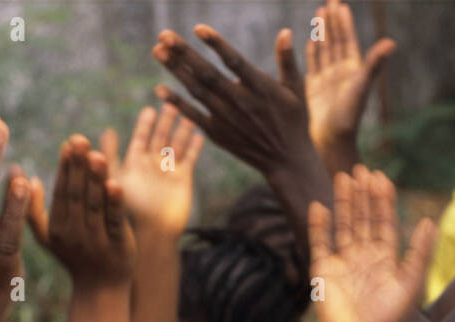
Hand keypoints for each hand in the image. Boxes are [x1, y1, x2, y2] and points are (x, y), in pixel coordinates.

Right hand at [26, 135, 134, 287]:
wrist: (101, 289)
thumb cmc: (73, 256)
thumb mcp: (47, 237)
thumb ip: (34, 210)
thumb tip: (27, 178)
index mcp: (56, 227)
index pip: (61, 193)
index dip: (65, 168)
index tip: (68, 143)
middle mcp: (74, 234)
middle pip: (76, 196)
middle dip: (78, 167)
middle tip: (80, 140)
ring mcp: (96, 240)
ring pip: (95, 206)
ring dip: (96, 180)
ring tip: (97, 156)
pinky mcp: (117, 245)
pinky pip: (115, 222)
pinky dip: (115, 204)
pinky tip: (116, 185)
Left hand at [99, 104, 203, 237]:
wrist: (152, 233)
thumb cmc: (130, 210)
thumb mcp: (116, 179)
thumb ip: (110, 156)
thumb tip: (105, 131)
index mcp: (134, 162)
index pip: (140, 137)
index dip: (145, 124)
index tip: (150, 108)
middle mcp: (151, 164)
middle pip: (160, 136)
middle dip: (165, 120)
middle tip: (170, 103)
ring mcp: (168, 170)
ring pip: (177, 143)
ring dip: (181, 129)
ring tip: (187, 114)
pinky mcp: (184, 178)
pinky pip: (191, 157)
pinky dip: (195, 146)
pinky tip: (199, 134)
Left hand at [152, 25, 320, 180]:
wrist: (286, 161)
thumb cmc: (294, 121)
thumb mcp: (297, 90)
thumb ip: (288, 60)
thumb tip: (285, 32)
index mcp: (259, 87)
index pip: (233, 61)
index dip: (216, 44)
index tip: (198, 28)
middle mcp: (239, 102)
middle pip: (206, 73)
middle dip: (183, 53)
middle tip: (164, 35)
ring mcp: (226, 118)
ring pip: (195, 90)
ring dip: (175, 70)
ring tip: (157, 50)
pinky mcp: (218, 133)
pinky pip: (193, 115)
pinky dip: (176, 103)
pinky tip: (160, 89)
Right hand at [305, 1, 393, 160]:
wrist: (334, 140)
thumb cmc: (349, 115)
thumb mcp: (362, 86)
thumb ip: (375, 63)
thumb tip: (391, 42)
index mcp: (353, 69)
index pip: (348, 40)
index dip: (345, 23)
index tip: (340, 5)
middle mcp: (341, 72)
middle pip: (337, 40)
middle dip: (333, 21)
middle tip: (330, 1)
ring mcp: (327, 80)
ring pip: (325, 50)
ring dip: (323, 32)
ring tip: (320, 14)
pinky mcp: (314, 89)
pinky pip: (313, 65)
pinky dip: (313, 52)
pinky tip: (311, 41)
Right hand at [307, 166, 433, 321]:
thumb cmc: (387, 317)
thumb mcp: (410, 282)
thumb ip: (419, 252)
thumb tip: (430, 220)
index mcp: (385, 258)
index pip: (384, 222)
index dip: (383, 200)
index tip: (381, 177)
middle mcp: (363, 256)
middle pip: (363, 218)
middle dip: (363, 194)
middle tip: (361, 168)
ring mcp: (342, 262)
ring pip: (343, 225)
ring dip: (344, 202)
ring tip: (343, 177)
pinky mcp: (322, 270)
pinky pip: (319, 242)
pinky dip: (318, 225)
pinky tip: (319, 205)